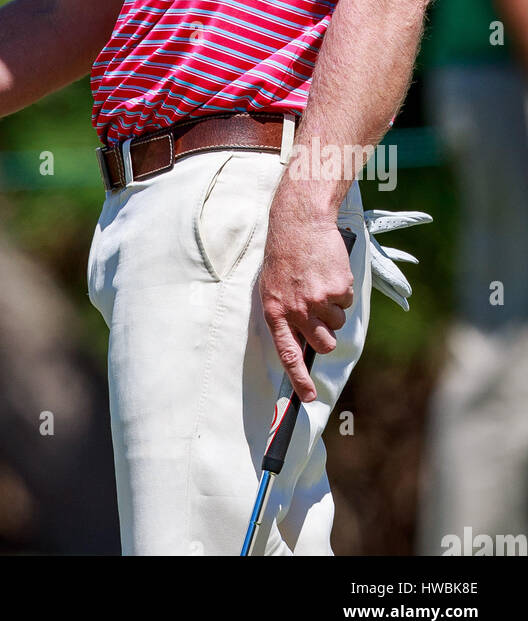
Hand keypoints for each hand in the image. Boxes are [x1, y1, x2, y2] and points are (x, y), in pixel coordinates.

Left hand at [258, 200, 353, 402]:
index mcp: (275, 310)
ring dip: (334, 308)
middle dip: (327, 337)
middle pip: (323, 345)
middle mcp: (297, 310)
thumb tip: (299, 342)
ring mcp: (319, 300)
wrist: (300, 222)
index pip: (288, 353)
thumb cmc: (284, 254)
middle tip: (322, 316)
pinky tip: (329, 271)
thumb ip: (284, 314)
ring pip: (338, 323)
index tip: (309, 398)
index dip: (299, 379)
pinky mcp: (339, 289)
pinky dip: (342, 289)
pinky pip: (347, 301)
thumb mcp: (272, 286)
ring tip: (320, 282)